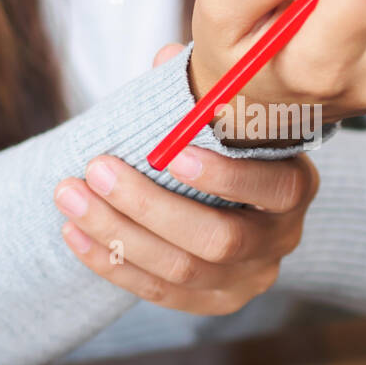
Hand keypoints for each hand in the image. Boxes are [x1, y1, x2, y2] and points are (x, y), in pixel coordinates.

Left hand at [54, 89, 317, 315]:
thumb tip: (166, 60)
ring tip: (70, 196)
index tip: (172, 152)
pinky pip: (159, 293)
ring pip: (181, 269)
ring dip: (118, 233)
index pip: (274, 189)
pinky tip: (74, 232)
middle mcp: (280, 240)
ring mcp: (248, 279)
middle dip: (150, 205)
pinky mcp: (214, 304)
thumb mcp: (226, 115)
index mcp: (295, 186)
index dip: (225, 176)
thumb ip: (201, 91)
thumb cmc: (227, 144)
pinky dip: (111, 264)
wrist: (236, 205)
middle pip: (218, 239)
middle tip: (98, 169)